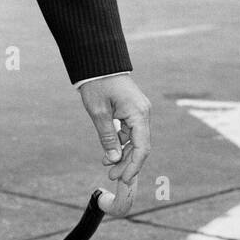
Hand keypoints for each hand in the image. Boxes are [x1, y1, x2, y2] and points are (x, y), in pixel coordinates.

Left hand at [80, 73, 150, 187]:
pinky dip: (121, 141)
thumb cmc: (97, 84)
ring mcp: (139, 110)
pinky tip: (109, 151)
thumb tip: (114, 159)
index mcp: (138, 113)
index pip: (142, 147)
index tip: (123, 179)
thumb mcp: (99, 112)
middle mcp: (143, 112)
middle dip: (126, 162)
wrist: (97, 61)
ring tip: (107, 165)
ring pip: (135, 139)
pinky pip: (130, 130)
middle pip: (139, 145)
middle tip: (111, 175)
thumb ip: (107, 137)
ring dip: (123, 153)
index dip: (133, 165)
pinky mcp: (132, 109)